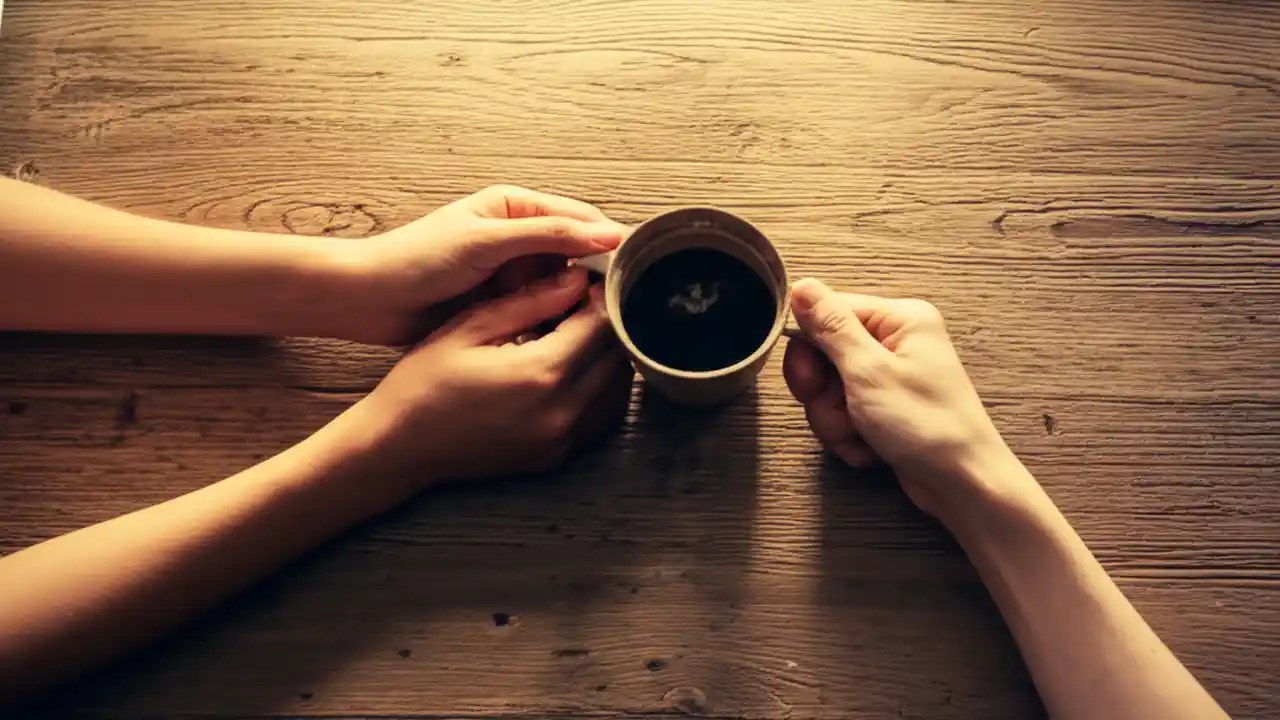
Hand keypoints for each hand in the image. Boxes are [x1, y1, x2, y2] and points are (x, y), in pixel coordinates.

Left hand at [334, 185, 626, 344]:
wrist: (368, 300)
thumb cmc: (417, 259)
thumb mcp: (486, 242)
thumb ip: (548, 236)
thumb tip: (609, 234)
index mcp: (517, 207)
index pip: (582, 217)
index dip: (611, 241)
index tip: (639, 267)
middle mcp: (520, 237)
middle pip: (579, 254)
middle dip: (597, 276)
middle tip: (622, 305)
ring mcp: (513, 272)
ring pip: (564, 286)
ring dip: (577, 303)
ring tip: (599, 324)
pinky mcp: (504, 304)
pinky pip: (543, 311)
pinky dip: (556, 321)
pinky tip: (568, 336)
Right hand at [345, 266, 633, 488]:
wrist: (399, 447)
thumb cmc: (425, 382)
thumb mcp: (470, 327)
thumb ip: (531, 301)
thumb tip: (578, 277)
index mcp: (540, 373)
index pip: (601, 324)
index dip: (602, 295)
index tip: (593, 279)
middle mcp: (561, 412)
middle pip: (617, 356)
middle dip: (610, 324)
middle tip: (589, 302)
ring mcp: (561, 440)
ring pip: (618, 389)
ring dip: (611, 356)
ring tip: (583, 333)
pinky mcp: (556, 456)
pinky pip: (602, 418)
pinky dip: (602, 389)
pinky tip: (579, 368)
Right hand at [782, 278, 1016, 517]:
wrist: (963, 484)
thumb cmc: (929, 427)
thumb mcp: (870, 372)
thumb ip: (832, 326)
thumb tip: (802, 286)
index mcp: (900, 319)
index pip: (828, 311)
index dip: (809, 348)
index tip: (811, 380)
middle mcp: (896, 341)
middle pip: (824, 353)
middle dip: (823, 393)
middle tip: (840, 411)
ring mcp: (890, 375)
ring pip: (829, 389)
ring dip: (835, 419)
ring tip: (861, 434)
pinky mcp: (884, 405)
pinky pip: (843, 412)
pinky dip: (850, 435)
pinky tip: (871, 448)